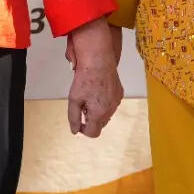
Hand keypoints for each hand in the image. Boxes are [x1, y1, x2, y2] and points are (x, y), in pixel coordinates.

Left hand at [64, 17, 123, 137]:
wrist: (99, 60)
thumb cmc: (85, 78)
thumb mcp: (74, 99)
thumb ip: (74, 117)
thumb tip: (75, 130)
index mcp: (99, 113)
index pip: (93, 133)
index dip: (83, 129)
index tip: (78, 121)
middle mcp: (110, 110)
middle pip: (100, 124)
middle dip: (90, 118)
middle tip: (82, 105)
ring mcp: (116, 101)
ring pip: (106, 114)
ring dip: (98, 110)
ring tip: (90, 96)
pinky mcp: (119, 93)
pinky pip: (112, 103)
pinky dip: (105, 102)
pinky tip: (98, 90)